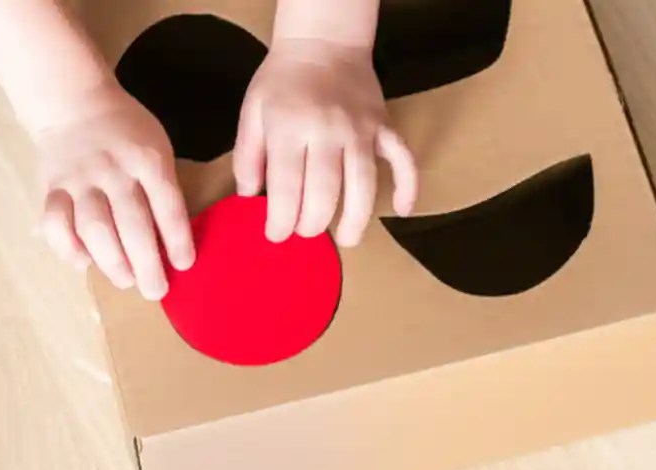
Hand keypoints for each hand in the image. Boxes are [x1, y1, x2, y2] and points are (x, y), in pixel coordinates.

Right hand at [37, 84, 193, 299]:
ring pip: (93, 227)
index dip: (177, 238)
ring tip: (126, 280)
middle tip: (156, 290)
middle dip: (146, 263)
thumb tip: (171, 245)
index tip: (184, 265)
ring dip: (111, 261)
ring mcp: (79, 180)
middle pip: (131, 222)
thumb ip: (164, 189)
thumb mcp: (157, 148)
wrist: (74, 102)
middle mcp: (112, 169)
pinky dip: (68, 249)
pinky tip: (84, 262)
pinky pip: (55, 224)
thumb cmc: (128, 134)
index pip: (167, 203)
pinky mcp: (52, 189)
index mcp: (147, 158)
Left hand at [233, 39, 417, 247]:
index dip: (280, 220)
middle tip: (306, 232)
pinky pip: (403, 160)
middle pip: (325, 193)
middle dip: (313, 224)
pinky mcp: (384, 127)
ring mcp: (361, 130)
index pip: (286, 187)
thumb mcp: (252, 112)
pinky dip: (408, 186)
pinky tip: (402, 210)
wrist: (323, 43)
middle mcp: (328, 131)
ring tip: (346, 239)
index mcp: (290, 128)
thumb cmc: (283, 81)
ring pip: (363, 186)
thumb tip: (249, 197)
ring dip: (356, 220)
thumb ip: (247, 156)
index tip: (276, 234)